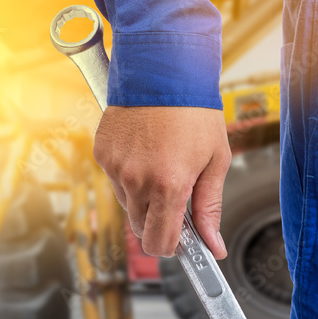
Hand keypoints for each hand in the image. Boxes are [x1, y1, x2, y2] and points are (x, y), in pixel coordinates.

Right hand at [93, 106, 230, 258]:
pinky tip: (144, 151)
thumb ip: (210, 207)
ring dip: (142, 197)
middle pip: (140, 228)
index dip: (170, 248)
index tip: (180, 243)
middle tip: (174, 199)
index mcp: (170, 186)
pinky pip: (115, 179)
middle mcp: (138, 181)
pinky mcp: (102, 154)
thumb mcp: (215, 160)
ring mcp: (116, 168)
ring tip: (160, 163)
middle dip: (157, 222)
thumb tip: (213, 245)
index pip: (160, 242)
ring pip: (127, 204)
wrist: (163, 71)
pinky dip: (129, 174)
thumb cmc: (194, 112)